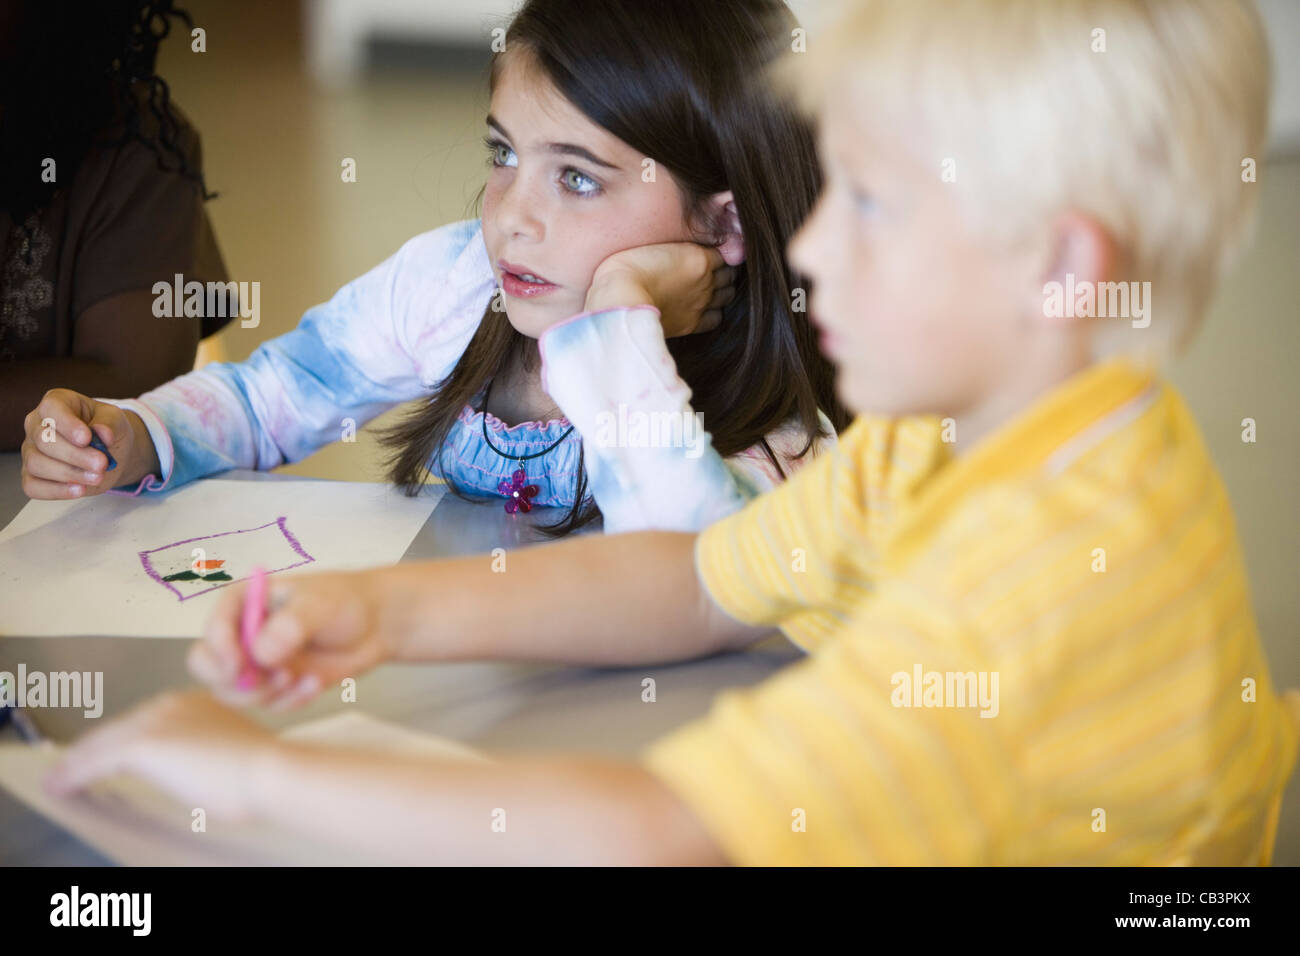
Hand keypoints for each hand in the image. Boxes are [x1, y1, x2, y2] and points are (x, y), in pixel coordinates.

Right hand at [20, 388, 158, 498]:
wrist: (111, 453)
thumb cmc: (107, 430)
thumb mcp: (116, 420)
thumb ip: (110, 423)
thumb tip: (103, 433)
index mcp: (56, 403)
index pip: (51, 408)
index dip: (67, 424)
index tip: (86, 438)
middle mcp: (37, 425)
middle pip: (44, 441)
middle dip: (75, 455)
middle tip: (102, 463)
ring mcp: (31, 451)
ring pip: (36, 464)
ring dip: (69, 474)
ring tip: (97, 477)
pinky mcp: (32, 475)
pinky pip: (33, 486)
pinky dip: (56, 491)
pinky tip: (80, 489)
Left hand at [44, 689, 277, 820]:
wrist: (268, 770)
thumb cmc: (261, 770)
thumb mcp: (229, 753)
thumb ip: (205, 753)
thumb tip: (194, 770)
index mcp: (194, 703)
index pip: (143, 721)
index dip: (119, 740)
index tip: (104, 754)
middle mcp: (170, 705)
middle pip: (117, 729)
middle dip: (91, 749)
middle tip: (70, 767)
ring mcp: (154, 722)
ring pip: (100, 744)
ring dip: (76, 763)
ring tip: (59, 779)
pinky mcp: (140, 744)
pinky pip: (92, 762)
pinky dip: (72, 775)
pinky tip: (60, 786)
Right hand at [188, 568, 393, 709]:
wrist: (374, 625)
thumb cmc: (344, 602)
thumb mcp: (319, 604)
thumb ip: (290, 625)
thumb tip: (261, 655)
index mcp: (243, 602)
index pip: (213, 629)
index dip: (220, 651)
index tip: (242, 666)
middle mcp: (241, 633)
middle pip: (205, 666)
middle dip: (233, 681)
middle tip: (270, 680)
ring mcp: (256, 662)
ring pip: (233, 692)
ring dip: (266, 694)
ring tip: (300, 678)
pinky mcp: (274, 685)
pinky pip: (266, 704)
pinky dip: (289, 701)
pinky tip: (315, 683)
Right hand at [584, 243, 736, 336]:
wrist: (620, 301)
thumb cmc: (625, 268)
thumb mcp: (650, 244)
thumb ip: (673, 248)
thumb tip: (678, 252)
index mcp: (698, 256)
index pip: (722, 252)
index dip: (714, 253)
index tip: (704, 254)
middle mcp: (706, 279)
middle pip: (728, 274)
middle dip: (721, 272)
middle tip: (706, 272)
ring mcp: (702, 303)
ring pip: (727, 295)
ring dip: (720, 291)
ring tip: (706, 290)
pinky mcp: (692, 324)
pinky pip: (716, 318)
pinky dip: (714, 313)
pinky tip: (702, 310)